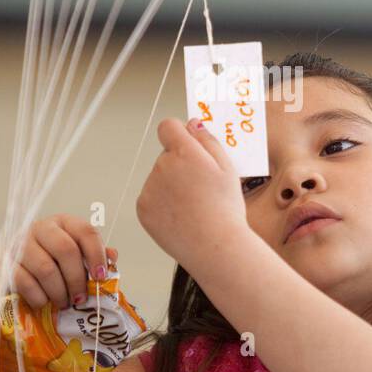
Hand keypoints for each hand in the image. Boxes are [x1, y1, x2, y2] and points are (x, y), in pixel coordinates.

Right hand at [0, 215, 116, 308]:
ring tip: (64, 303)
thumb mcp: (76, 257)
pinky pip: (25, 282)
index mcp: (63, 223)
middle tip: (80, 299)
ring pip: (46, 269)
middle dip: (77, 279)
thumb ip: (95, 257)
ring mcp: (19, 244)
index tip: (101, 277)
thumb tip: (112, 256)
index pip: (85, 232)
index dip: (97, 255)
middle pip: (66, 250)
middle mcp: (40, 228)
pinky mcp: (2, 263)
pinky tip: (44, 302)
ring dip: (59, 292)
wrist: (15, 274)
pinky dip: (39, 297)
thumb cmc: (53, 265)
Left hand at [136, 118, 247, 273]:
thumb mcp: (227, 168)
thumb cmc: (225, 210)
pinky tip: (182, 216)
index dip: (179, 133)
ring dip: (172, 186)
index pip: (168, 127)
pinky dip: (163, 204)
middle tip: (201, 188)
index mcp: (184, 153)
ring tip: (193, 206)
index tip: (187, 144)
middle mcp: (162, 167)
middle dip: (180, 165)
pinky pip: (152, 197)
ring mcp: (150, 188)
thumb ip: (207, 140)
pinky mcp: (143, 208)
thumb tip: (192, 124)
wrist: (215, 247)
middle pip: (166, 155)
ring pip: (159, 178)